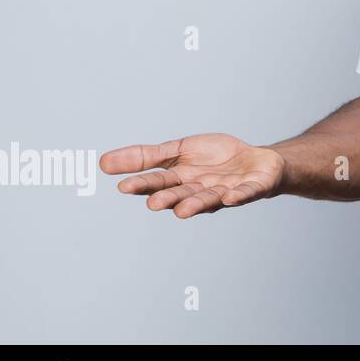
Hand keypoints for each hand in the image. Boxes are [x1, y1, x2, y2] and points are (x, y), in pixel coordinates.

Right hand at [100, 134, 284, 217]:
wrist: (257, 160)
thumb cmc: (215, 158)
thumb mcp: (178, 150)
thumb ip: (145, 157)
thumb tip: (102, 162)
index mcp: (180, 181)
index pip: (158, 183)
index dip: (143, 185)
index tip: (124, 186)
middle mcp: (200, 191)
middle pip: (181, 195)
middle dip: (169, 199)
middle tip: (154, 203)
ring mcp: (225, 192)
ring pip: (208, 199)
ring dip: (196, 204)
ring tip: (183, 210)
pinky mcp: (251, 189)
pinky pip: (244, 194)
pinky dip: (237, 196)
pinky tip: (229, 197)